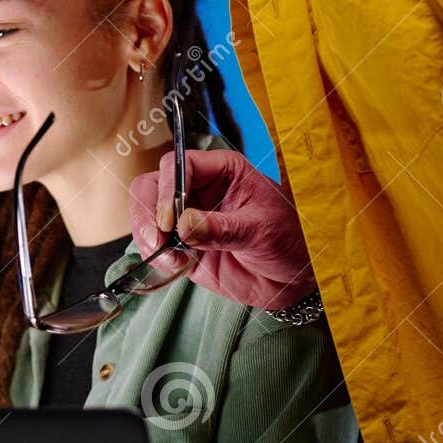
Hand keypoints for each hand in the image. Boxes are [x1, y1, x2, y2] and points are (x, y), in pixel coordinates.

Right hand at [127, 148, 316, 309]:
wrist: (295, 279)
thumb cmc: (290, 240)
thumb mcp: (262, 229)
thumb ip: (223, 228)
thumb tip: (185, 225)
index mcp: (221, 170)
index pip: (179, 164)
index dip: (168, 188)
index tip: (168, 219)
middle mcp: (199, 189)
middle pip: (153, 185)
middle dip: (147, 212)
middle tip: (156, 240)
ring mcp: (188, 218)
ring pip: (148, 214)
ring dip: (147, 235)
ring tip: (167, 258)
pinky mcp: (183, 246)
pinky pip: (156, 245)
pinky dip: (155, 255)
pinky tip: (173, 266)